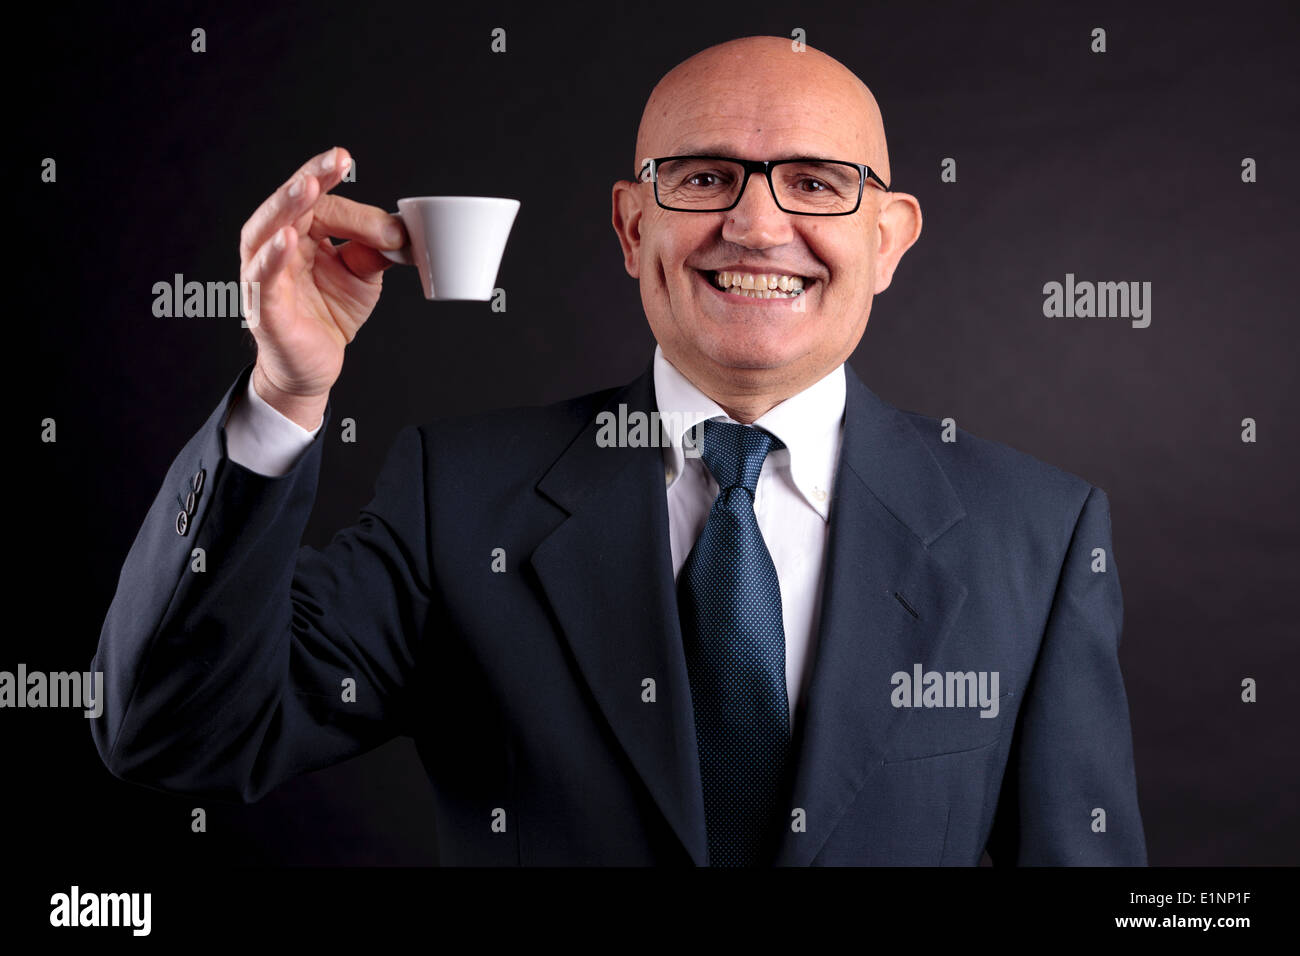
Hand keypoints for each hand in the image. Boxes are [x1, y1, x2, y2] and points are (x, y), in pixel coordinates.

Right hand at [238, 146, 406, 427]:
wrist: (317, 365)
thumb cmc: (330, 312)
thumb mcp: (362, 273)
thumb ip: (375, 247)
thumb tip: (400, 228)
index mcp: (299, 234)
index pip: (314, 202)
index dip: (329, 181)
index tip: (345, 159)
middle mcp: (274, 249)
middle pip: (284, 207)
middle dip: (307, 180)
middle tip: (332, 162)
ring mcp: (264, 279)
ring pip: (264, 235)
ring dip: (285, 208)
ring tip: (307, 188)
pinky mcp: (265, 310)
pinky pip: (263, 280)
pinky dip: (272, 258)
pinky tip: (286, 240)